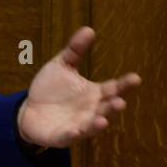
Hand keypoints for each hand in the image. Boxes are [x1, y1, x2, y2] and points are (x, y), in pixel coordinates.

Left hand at [17, 26, 140, 148]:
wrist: (30, 110)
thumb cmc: (50, 88)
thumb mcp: (62, 65)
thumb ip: (75, 50)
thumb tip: (89, 29)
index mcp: (95, 93)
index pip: (114, 88)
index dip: (125, 84)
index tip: (136, 78)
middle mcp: (91, 110)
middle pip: (107, 109)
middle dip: (114, 107)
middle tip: (120, 102)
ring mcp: (79, 125)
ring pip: (92, 126)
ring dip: (98, 124)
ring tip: (104, 120)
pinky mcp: (63, 136)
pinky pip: (70, 136)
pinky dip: (73, 134)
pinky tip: (76, 130)